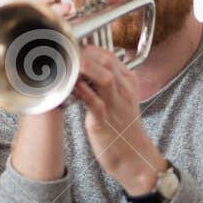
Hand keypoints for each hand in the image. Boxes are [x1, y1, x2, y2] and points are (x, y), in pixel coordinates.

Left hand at [73, 44, 166, 194]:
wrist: (133, 157)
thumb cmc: (122, 128)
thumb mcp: (120, 99)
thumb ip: (106, 82)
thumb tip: (84, 69)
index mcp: (128, 83)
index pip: (110, 56)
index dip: (91, 48)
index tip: (75, 46)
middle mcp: (124, 91)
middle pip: (108, 61)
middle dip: (87, 52)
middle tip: (69, 50)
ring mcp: (115, 106)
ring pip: (105, 78)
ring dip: (86, 67)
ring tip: (71, 62)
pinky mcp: (104, 122)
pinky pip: (95, 103)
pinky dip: (84, 92)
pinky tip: (73, 85)